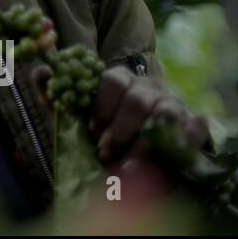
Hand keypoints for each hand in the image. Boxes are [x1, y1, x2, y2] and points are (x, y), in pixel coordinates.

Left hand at [31, 63, 208, 165]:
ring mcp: (174, 106)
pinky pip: (197, 127)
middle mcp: (150, 89)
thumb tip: (40, 71)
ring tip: (127, 166)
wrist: (135, 153)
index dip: (101, 106)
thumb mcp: (74, 115)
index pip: (113, 80)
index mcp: (121, 80)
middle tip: (104, 152)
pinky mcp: (193, 127)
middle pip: (139, 98)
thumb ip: (54, 93)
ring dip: (144, 144)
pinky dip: (183, 143)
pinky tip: (165, 161)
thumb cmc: (101, 130)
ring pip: (166, 115)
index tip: (91, 129)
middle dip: (120, 128)